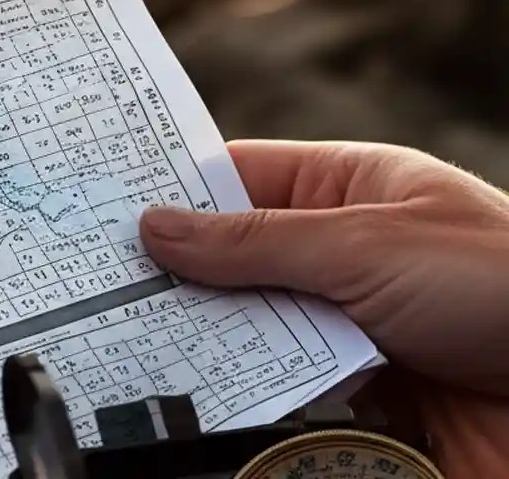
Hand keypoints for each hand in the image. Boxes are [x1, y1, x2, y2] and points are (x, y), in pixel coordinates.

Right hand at [140, 140, 508, 477]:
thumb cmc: (506, 281)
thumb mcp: (365, 245)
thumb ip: (255, 243)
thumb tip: (158, 227)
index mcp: (351, 190)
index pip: (241, 179)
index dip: (175, 190)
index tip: (106, 205)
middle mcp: (342, 255)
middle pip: (234, 259)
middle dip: (178, 274)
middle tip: (103, 284)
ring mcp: (347, 325)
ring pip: (249, 326)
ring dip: (205, 336)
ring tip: (135, 338)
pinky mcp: (357, 392)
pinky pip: (279, 384)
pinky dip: (243, 390)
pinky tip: (200, 390)